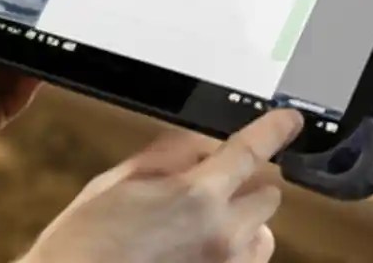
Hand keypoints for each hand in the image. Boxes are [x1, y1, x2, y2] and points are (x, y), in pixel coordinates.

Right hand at [21, 109, 303, 262]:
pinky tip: (195, 253)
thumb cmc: (83, 244)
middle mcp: (222, 234)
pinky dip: (232, 254)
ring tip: (201, 229)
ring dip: (243, 224)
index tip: (289, 122)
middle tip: (206, 189)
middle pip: (267, 194)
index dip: (275, 130)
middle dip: (242, 185)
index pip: (251, 150)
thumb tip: (194, 143)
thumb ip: (164, 157)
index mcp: (195, 196)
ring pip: (263, 235)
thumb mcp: (115, 184)